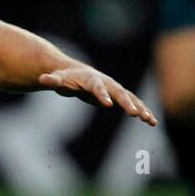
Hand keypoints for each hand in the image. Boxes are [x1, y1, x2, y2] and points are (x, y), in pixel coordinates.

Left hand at [38, 64, 156, 125]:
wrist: (77, 73)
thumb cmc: (66, 77)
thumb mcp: (58, 79)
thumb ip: (52, 80)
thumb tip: (42, 79)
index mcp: (92, 80)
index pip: (97, 87)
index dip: (102, 95)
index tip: (108, 105)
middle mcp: (107, 83)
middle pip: (119, 93)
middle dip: (127, 103)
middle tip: (135, 114)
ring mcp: (116, 89)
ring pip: (131, 98)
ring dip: (141, 109)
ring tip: (150, 121)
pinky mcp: (120, 96)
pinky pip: (134, 103)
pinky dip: (143, 111)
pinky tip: (152, 122)